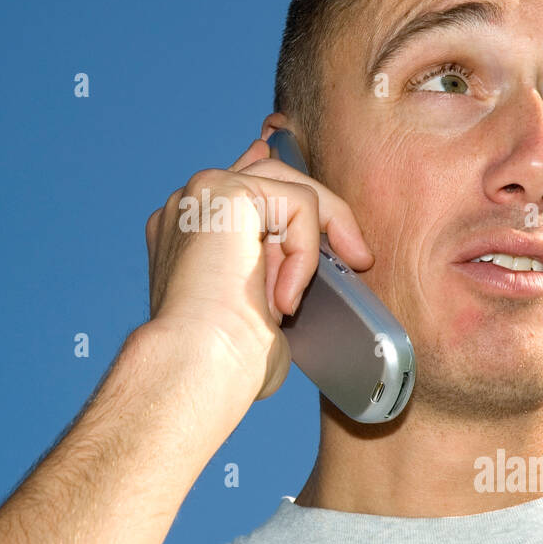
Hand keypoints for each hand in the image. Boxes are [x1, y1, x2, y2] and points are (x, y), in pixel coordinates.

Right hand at [143, 135, 373, 403]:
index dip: (282, 188)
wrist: (196, 366)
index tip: (323, 210)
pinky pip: (297, 203)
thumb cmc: (223, 362)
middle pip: (271, 177)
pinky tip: (287, 297)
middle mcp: (188, 205)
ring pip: (289, 185)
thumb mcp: (257, 313)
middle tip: (357, 258)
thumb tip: (303, 281)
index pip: (241, 186)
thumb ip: (273, 279)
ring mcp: (202, 193)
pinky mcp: (224, 191)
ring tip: (318, 287)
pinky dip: (305, 252)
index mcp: (184, 231)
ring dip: (315, 238)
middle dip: (316, 216)